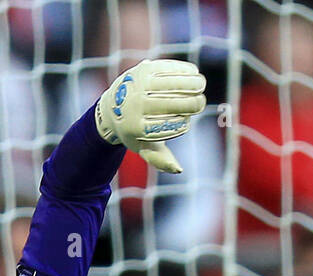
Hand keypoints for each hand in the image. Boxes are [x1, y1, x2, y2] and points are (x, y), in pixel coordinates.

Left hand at [94, 59, 206, 173]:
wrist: (111, 108)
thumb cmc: (134, 130)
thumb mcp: (143, 147)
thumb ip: (160, 159)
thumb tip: (178, 169)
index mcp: (136, 128)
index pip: (169, 125)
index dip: (183, 124)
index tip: (187, 123)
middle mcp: (135, 106)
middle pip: (172, 104)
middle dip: (192, 103)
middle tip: (200, 102)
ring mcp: (137, 85)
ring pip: (171, 84)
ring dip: (192, 83)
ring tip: (201, 86)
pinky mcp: (141, 69)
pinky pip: (166, 69)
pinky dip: (183, 70)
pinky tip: (194, 73)